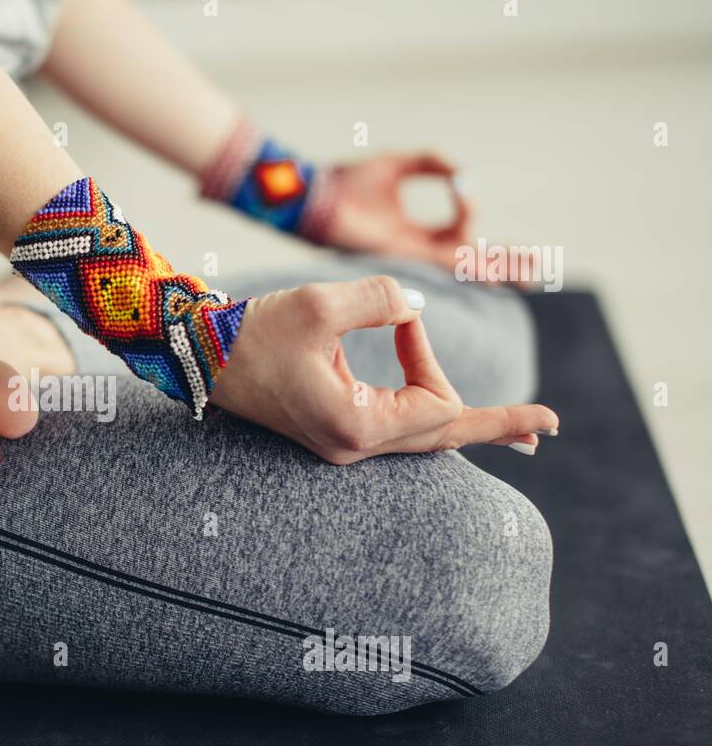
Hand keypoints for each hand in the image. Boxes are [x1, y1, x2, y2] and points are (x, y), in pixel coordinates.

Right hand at [208, 275, 558, 463]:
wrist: (199, 356)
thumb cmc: (253, 333)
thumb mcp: (322, 303)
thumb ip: (382, 300)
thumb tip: (413, 309)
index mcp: (355, 425)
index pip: (438, 408)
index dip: (460, 381)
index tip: (473, 369)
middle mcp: (351, 445)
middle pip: (440, 434)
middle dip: (493, 425)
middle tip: (546, 428)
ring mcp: (340, 442)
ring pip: (419, 434)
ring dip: (462, 419)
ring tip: (520, 431)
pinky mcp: (330, 430)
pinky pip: (395, 427)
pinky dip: (427, 412)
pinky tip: (452, 417)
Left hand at [309, 154, 534, 287]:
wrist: (315, 196)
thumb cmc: (345, 182)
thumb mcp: (396, 165)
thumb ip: (430, 163)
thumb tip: (463, 172)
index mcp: (413, 233)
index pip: (457, 234)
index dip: (469, 213)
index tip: (462, 185)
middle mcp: (415, 249)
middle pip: (469, 260)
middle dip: (502, 263)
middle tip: (539, 269)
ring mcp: (409, 255)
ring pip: (464, 265)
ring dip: (497, 266)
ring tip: (532, 272)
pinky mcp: (401, 253)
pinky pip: (442, 257)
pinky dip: (469, 258)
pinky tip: (491, 265)